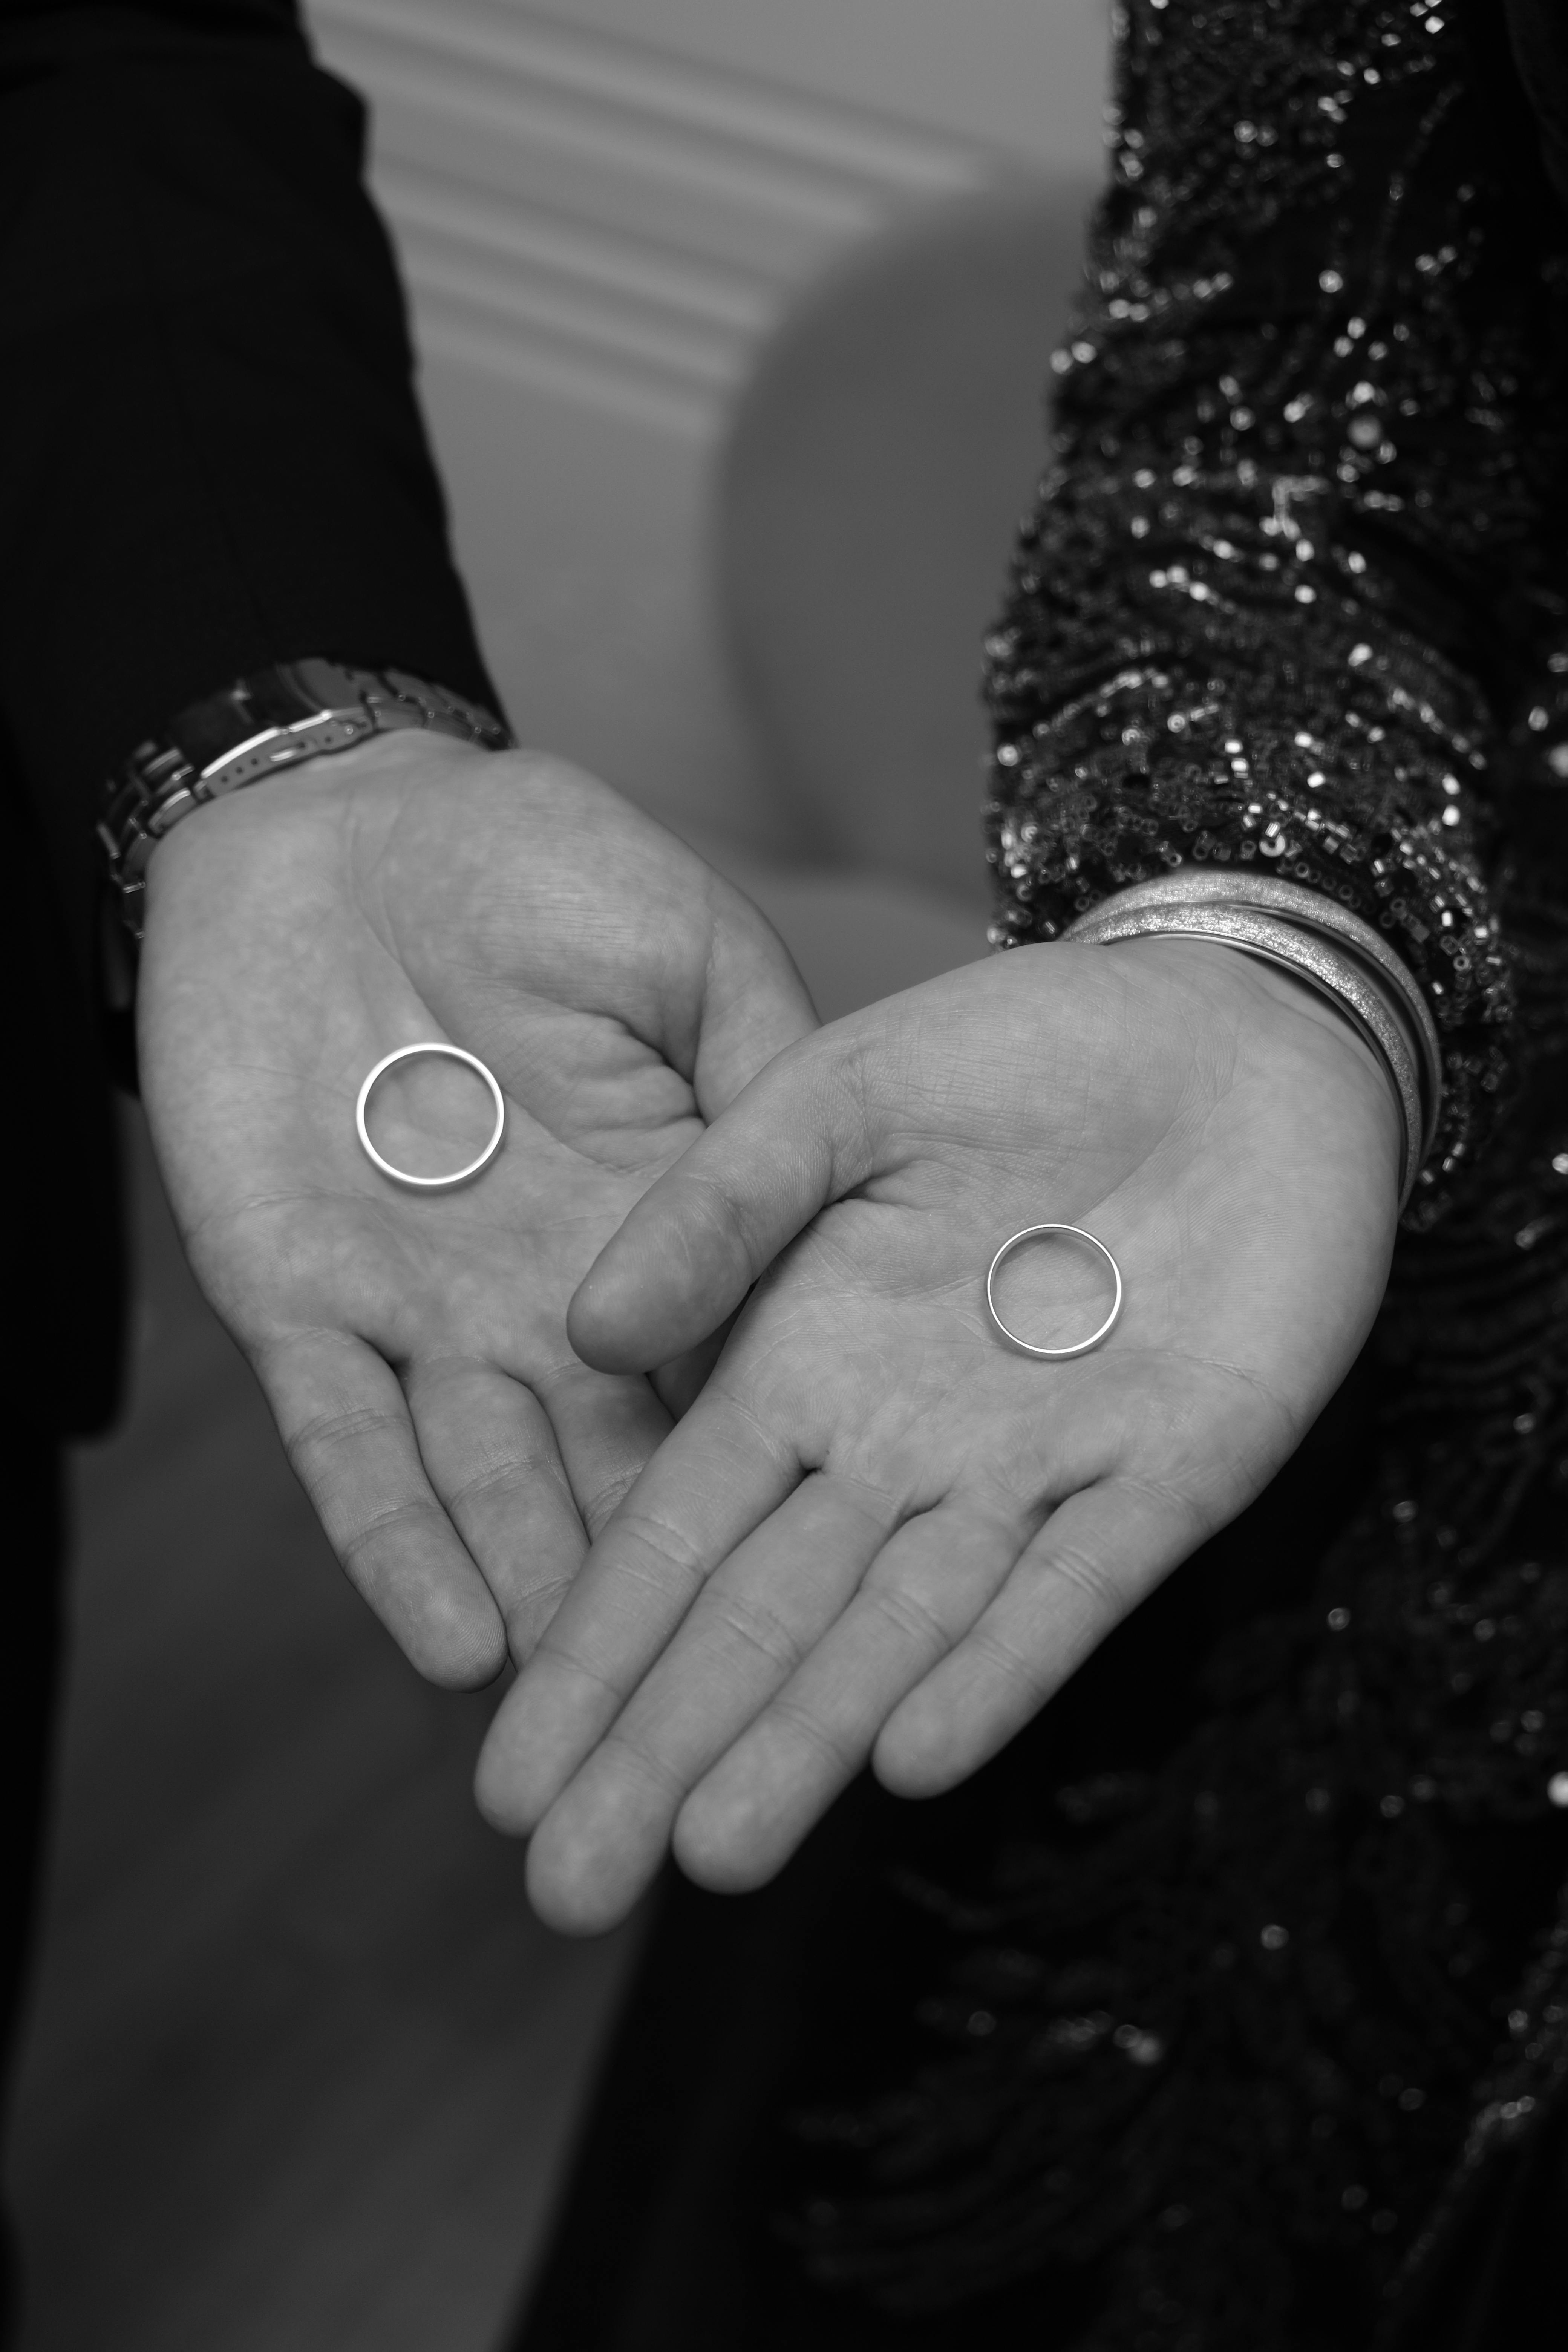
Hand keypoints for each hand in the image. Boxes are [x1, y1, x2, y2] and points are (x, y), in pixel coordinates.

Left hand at [137, 732, 813, 1685]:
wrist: (342, 819)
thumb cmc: (537, 861)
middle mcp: (550, 1301)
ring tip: (607, 1738)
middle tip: (730, 1767)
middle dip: (669, 1624)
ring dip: (544, 1609)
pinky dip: (395, 1537)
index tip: (855, 1628)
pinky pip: (345, 1443)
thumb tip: (836, 1228)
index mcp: (659, 1223)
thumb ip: (763, 1082)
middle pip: (621, 1485)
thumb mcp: (689, 956)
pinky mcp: (296, 1303)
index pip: (732, 1395)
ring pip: (492, 1494)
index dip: (784, 1511)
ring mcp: (425, 1313)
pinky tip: (454, 1635)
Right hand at [477, 937, 1401, 1928]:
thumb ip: (723, 1200)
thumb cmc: (1026, 1046)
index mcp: (807, 1357)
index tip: (509, 1769)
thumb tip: (587, 1328)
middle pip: (768, 1619)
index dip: (597, 1649)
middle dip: (669, 1748)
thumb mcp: (843, 1091)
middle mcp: (902, 1442)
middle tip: (569, 1890)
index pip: (677, 1533)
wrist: (1229, 1035)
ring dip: (813, 1741)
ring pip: (904, 1632)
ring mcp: (1034, 1468)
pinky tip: (916, 1753)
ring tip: (714, 1857)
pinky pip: (1074, 1585)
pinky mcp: (1170, 1471)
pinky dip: (1002, 1666)